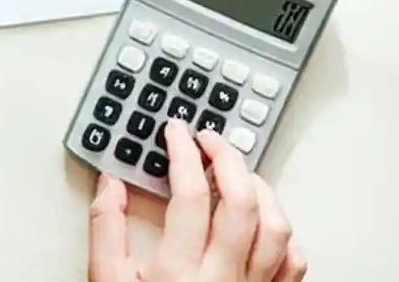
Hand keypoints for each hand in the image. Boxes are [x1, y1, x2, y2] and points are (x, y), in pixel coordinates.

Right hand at [89, 120, 306, 281]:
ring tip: (236, 173)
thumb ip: (106, 233)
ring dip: (260, 188)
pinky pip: (293, 262)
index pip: (190, 194)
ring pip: (277, 226)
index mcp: (178, 273)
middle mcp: (222, 280)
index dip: (183, 152)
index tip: (175, 132)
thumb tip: (110, 185)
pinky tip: (261, 221)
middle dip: (227, 157)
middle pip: (242, 200)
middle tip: (209, 139)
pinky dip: (281, 232)